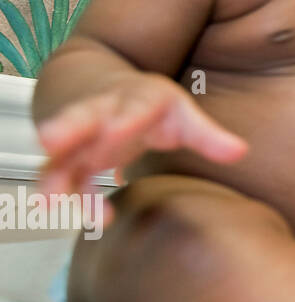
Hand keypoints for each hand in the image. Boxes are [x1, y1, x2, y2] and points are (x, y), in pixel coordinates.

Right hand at [36, 73, 248, 200]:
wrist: (100, 84)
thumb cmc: (150, 104)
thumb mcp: (181, 113)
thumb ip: (207, 135)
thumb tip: (240, 153)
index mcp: (137, 100)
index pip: (133, 109)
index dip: (126, 120)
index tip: (117, 130)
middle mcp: (103, 114)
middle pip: (81, 119)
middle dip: (67, 130)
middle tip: (50, 141)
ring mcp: (83, 136)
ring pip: (63, 151)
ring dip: (54, 172)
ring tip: (48, 198)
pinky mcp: (73, 156)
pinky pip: (65, 175)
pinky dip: (66, 194)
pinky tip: (78, 217)